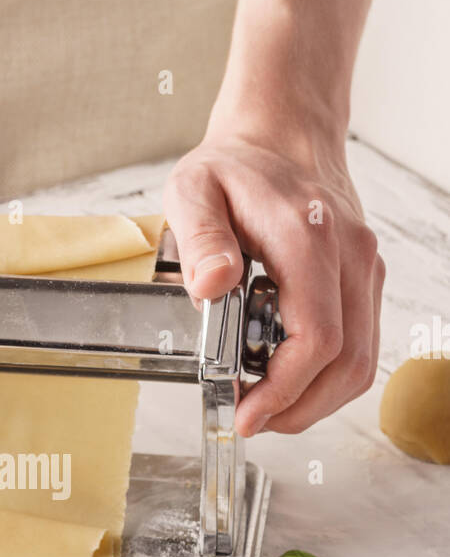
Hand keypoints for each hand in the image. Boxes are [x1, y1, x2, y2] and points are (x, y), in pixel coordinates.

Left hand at [162, 124, 384, 435]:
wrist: (280, 135)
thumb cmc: (235, 165)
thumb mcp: (194, 191)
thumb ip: (200, 239)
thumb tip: (210, 285)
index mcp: (307, 237)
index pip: (317, 336)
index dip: (285, 388)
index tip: (247, 412)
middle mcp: (349, 255)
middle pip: (348, 361)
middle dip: (300, 408)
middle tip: (252, 420)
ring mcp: (362, 268)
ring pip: (361, 360)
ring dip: (315, 399)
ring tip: (265, 406)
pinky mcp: (362, 279)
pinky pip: (359, 344)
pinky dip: (325, 375)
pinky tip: (284, 377)